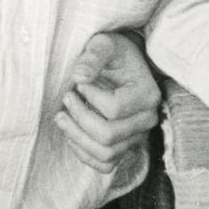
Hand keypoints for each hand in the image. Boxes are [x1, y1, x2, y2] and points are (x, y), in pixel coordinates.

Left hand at [58, 31, 160, 171]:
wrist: (124, 63)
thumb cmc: (115, 52)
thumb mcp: (105, 43)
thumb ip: (94, 55)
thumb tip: (79, 77)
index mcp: (147, 95)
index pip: (114, 109)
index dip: (90, 96)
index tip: (79, 81)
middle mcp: (147, 120)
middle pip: (108, 136)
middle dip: (79, 118)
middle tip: (66, 98)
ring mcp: (137, 136)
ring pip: (106, 154)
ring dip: (77, 137)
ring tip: (61, 117)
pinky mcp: (125, 146)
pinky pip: (105, 165)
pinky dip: (84, 154)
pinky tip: (71, 134)